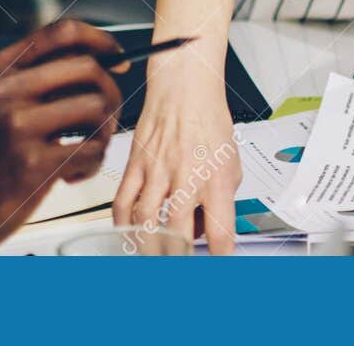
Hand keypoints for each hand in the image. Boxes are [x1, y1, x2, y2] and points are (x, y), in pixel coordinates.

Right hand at [0, 19, 125, 251]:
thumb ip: (33, 76)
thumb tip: (99, 60)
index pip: (62, 33)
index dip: (101, 40)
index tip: (118, 57)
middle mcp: (6, 91)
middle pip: (88, 68)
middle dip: (110, 91)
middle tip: (106, 116)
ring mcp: (17, 126)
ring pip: (97, 107)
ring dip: (104, 131)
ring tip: (87, 148)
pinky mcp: (32, 163)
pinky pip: (92, 150)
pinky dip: (92, 164)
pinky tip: (72, 173)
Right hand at [112, 59, 240, 252]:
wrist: (185, 88)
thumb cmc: (209, 122)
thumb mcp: (231, 163)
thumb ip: (221, 200)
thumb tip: (204, 229)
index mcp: (216, 179)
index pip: (220, 232)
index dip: (218, 257)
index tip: (215, 264)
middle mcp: (187, 177)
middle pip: (177, 234)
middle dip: (176, 258)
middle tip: (176, 265)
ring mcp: (158, 171)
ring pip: (145, 222)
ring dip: (147, 246)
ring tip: (152, 256)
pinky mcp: (136, 165)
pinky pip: (122, 202)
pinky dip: (122, 224)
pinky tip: (128, 233)